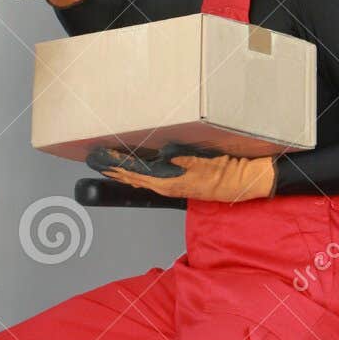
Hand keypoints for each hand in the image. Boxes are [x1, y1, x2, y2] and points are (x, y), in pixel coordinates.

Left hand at [87, 144, 276, 203]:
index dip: (116, 167)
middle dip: (114, 170)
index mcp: (169, 182)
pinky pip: (152, 178)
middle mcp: (167, 185)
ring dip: (124, 172)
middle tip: (95, 160)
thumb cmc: (226, 172)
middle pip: (133, 178)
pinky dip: (138, 173)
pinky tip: (134, 169)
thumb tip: (163, 154)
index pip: (135, 174)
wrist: (243, 181)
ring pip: (141, 179)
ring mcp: (173, 184)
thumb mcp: (205, 163)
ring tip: (108, 165)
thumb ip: (184, 160)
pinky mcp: (180, 181)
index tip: (99, 160)